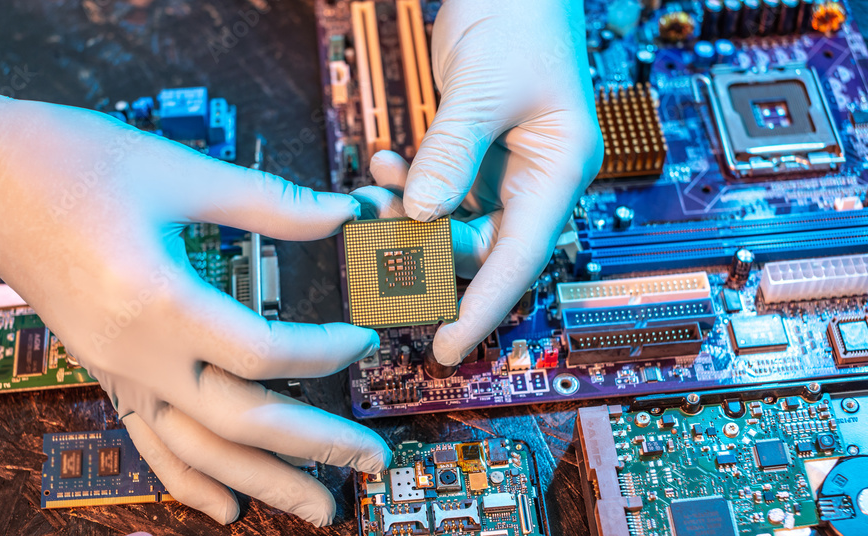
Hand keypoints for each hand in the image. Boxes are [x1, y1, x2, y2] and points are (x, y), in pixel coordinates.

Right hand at [0, 66, 390, 525]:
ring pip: (200, 449)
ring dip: (264, 482)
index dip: (326, 351)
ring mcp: (116, 370)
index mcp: (159, 299)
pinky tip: (224, 510)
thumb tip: (344, 213)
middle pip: (242, 421)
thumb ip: (270, 202)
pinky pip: (149, 444)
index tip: (365, 337)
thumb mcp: (179, 172)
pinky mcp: (105, 371)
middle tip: (376, 462)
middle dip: (316, 447)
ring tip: (321, 507)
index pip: (265, 353)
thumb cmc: (73, 162)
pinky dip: (188, 482)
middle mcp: (136, 352)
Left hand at [395, 0, 602, 365]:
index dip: (482, 308)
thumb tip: (418, 216)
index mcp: (557, 171)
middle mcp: (532, 179)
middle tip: (376, 235)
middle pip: (477, 247)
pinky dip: (407, 184)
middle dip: (424, 248)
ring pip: (450, 222)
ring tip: (373, 191)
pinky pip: (437, 191)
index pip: (519, 258)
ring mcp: (502, 168)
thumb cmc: (522, 21)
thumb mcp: (486, 90)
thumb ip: (451, 155)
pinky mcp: (473, 155)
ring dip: (407, 215)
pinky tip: (385, 163)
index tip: (447, 347)